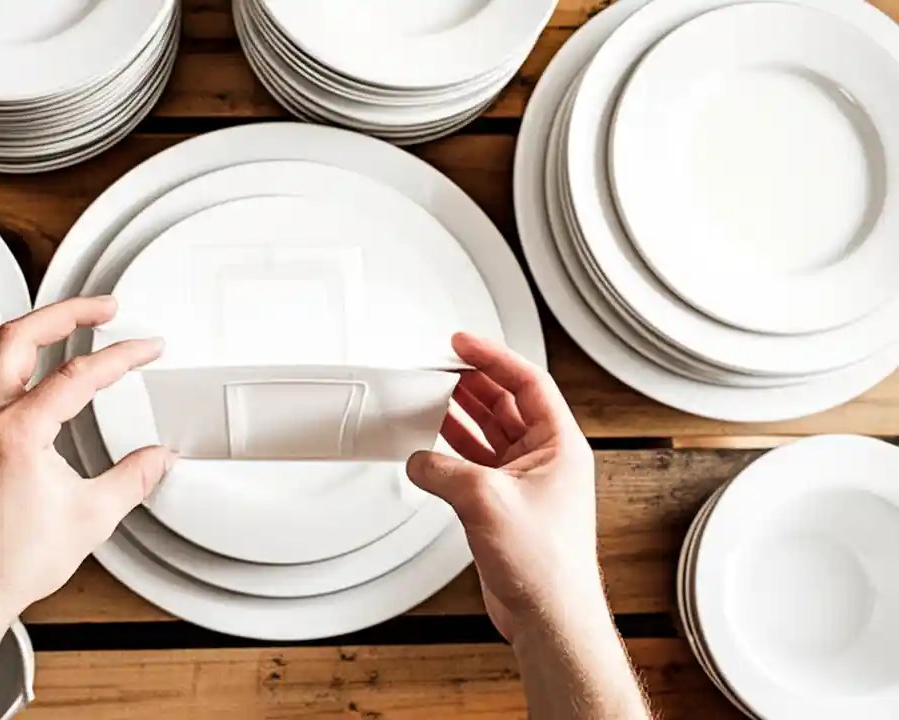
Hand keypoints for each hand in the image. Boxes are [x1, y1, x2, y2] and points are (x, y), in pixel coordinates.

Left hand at [0, 296, 172, 624]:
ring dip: (41, 330)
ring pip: (0, 352)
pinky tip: (45, 370)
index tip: (146, 347)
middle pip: (21, 335)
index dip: (121, 356)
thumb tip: (158, 458)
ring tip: (77, 325)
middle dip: (67, 311)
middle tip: (105, 307)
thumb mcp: (91, 517)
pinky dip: (23, 359)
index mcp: (16, 432)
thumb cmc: (10, 562)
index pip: (77, 374)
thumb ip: (132, 478)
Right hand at [406, 333, 601, 641]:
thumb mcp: (485, 500)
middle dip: (473, 383)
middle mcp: (545, 459)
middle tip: (441, 368)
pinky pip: (475, 463)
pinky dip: (451, 451)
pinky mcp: (504, 504)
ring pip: (490, 432)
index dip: (493, 356)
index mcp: (559, 445)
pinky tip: (430, 446)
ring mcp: (524, 482)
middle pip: (507, 403)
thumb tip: (420, 459)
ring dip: (460, 415)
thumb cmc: (545, 564)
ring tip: (432, 398)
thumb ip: (444, 470)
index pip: (528, 381)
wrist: (548, 615)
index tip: (463, 342)